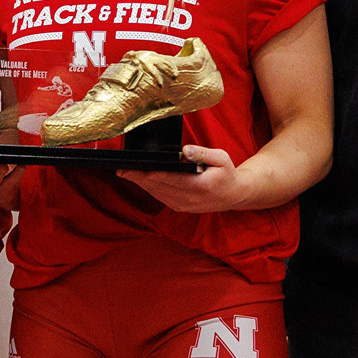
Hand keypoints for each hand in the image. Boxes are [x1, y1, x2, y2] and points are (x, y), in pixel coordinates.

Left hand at [120, 144, 250, 213]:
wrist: (234, 195)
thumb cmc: (226, 174)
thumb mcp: (221, 157)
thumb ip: (202, 153)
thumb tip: (185, 150)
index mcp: (201, 186)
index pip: (174, 180)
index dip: (156, 175)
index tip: (141, 169)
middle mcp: (190, 199)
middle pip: (160, 187)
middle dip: (140, 178)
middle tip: (123, 169)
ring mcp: (184, 206)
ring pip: (157, 194)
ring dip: (141, 184)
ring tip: (126, 173)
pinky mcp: (179, 208)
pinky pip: (160, 197)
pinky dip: (149, 188)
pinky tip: (140, 180)